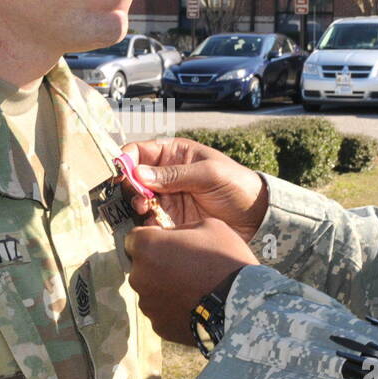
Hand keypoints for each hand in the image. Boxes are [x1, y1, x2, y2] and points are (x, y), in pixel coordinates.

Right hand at [120, 138, 268, 242]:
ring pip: (138, 201)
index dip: (126, 160)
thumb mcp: (209, 174)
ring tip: (145, 212)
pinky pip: (149, 222)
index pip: (139, 151)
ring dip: (136, 206)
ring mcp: (167, 199)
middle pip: (133, 178)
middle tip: (138, 198)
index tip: (121, 174)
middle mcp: (165, 176)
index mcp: (174, 154)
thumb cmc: (237, 185)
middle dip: (129, 187)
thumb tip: (139, 174)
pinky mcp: (170, 222)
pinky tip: (152, 227)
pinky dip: (145, 225)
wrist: (256, 218)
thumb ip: (175, 174)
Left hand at [125, 218, 257, 342]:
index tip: (168, 243)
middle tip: (185, 266)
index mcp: (147, 247)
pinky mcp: (158, 325)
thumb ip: (180, 229)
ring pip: (150, 290)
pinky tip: (194, 305)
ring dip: (164, 287)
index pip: (134, 238)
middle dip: (157, 264)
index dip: (151, 239)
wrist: (242, 307)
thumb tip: (169, 236)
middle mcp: (139, 276)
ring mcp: (147, 304)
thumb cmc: (226, 260)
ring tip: (193, 288)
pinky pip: (161, 311)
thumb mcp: (209, 226)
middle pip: (141, 266)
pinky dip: (172, 308)